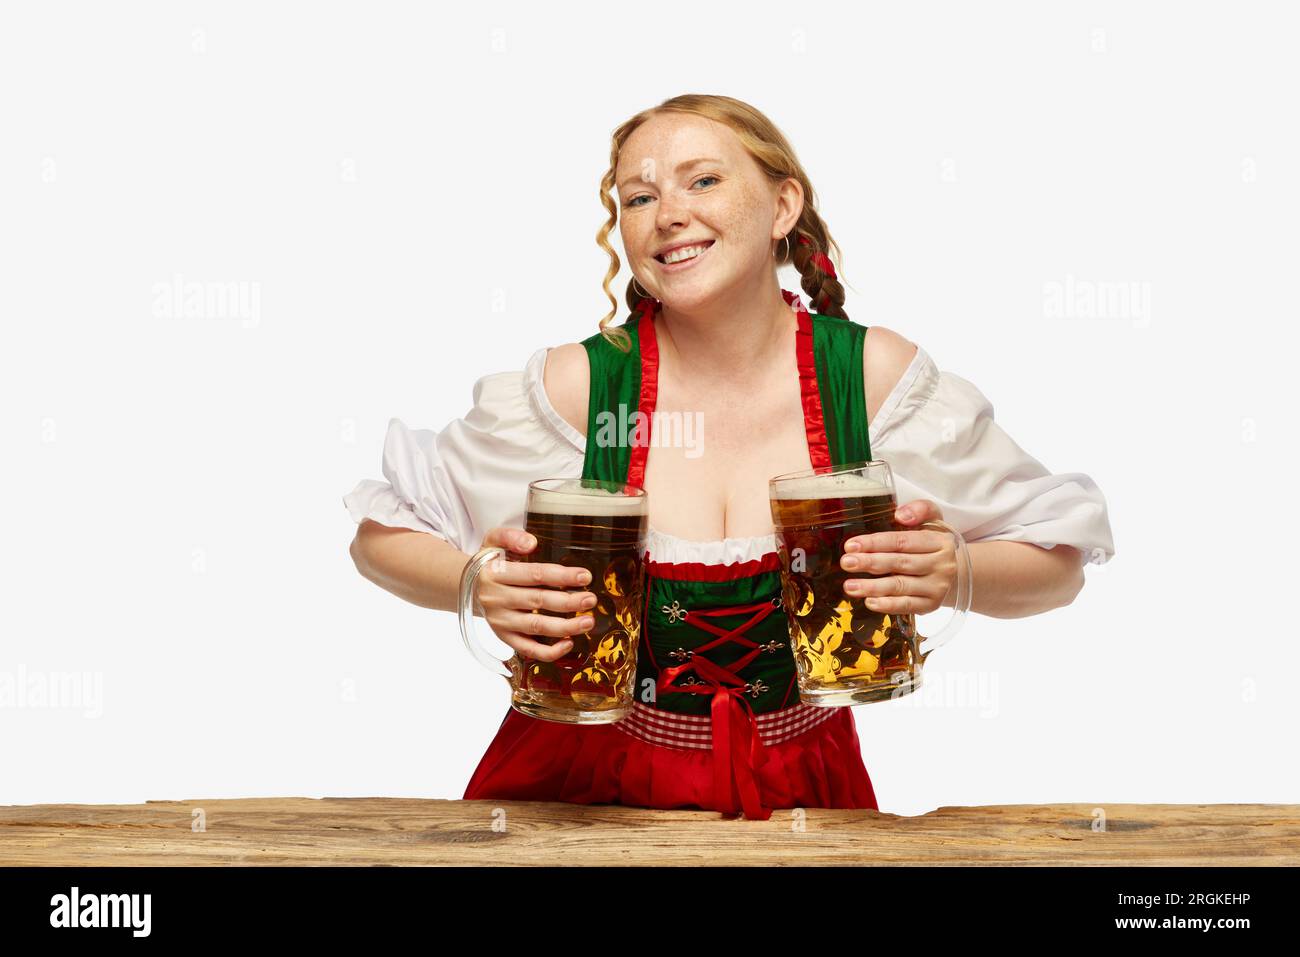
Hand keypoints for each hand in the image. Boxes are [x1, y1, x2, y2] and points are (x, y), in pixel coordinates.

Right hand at [474, 526, 596, 661]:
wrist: (468, 587)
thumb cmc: (489, 563)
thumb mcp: (492, 541)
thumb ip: (510, 537)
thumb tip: (532, 543)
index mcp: (495, 573)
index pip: (534, 574)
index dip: (561, 576)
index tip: (585, 576)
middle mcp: (496, 599)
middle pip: (538, 600)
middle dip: (568, 602)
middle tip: (591, 599)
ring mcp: (500, 621)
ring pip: (535, 626)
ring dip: (564, 627)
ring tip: (587, 622)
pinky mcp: (504, 637)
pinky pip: (527, 649)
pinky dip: (548, 651)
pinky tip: (568, 644)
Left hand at [839, 499, 957, 614]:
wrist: (955, 571)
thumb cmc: (933, 544)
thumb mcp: (932, 520)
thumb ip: (919, 510)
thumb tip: (900, 515)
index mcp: (939, 542)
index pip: (903, 541)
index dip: (875, 543)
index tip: (852, 545)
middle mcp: (941, 565)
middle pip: (900, 563)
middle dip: (870, 563)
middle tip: (847, 562)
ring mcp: (937, 587)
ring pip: (900, 586)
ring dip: (872, 587)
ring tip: (850, 586)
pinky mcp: (931, 604)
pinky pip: (907, 605)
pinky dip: (887, 605)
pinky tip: (870, 602)